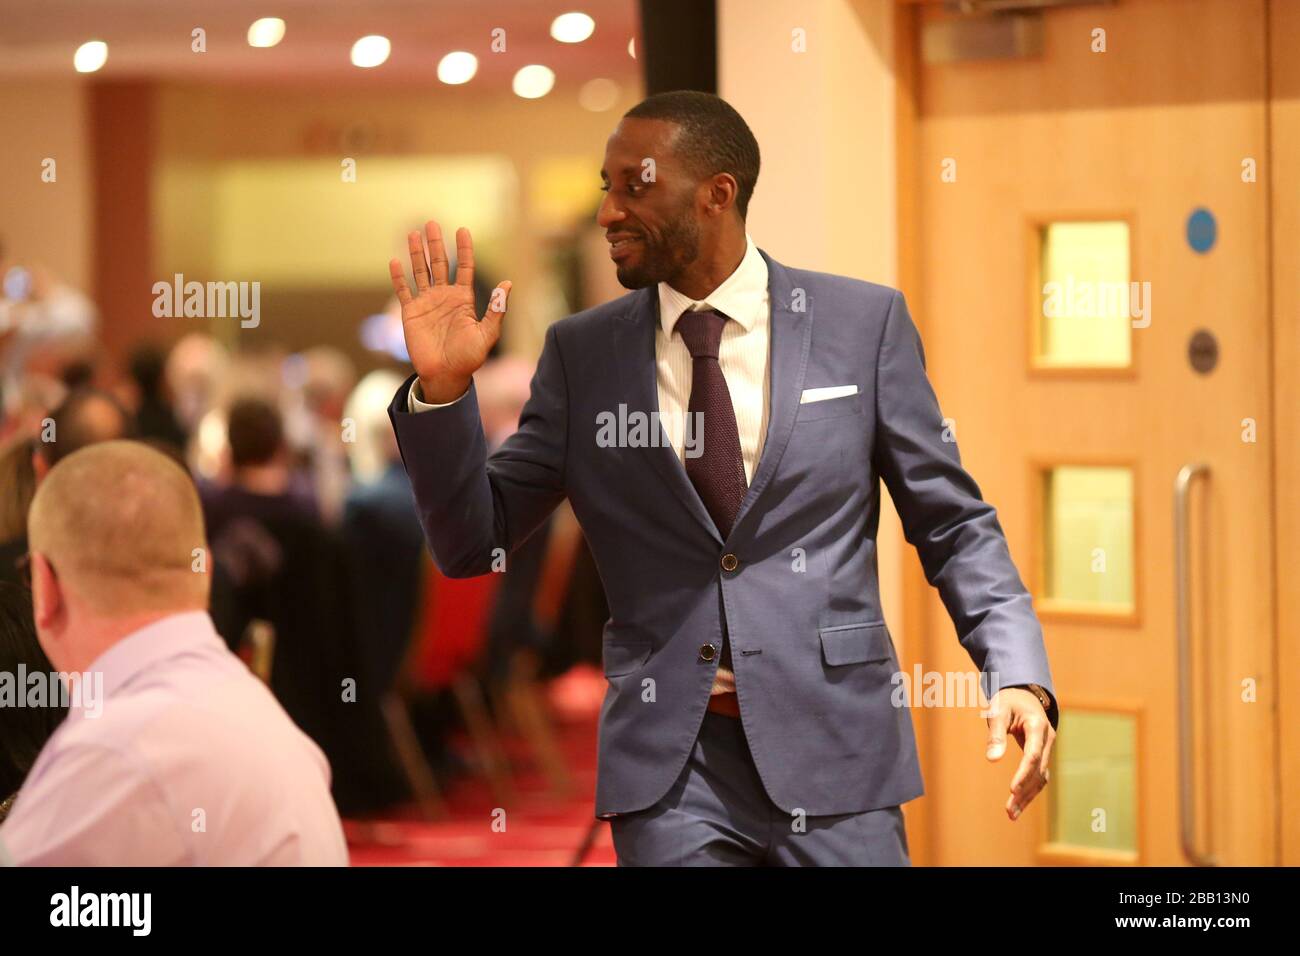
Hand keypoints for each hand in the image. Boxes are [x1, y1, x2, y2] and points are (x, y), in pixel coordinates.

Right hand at [387, 220, 511, 403]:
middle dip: (436, 244)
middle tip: (432, 223)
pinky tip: (395, 261)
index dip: (464, 249)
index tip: (462, 230)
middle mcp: (444, 297)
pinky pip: (403, 291)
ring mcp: (427, 303)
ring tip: (413, 233)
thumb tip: (509, 283)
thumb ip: (497, 310)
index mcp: (463, 299)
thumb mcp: (487, 334)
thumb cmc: (469, 358)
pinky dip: (399, 277)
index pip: (464, 267)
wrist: (446, 375)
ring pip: (421, 272)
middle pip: (440, 263)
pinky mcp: (411, 313)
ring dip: (417, 253)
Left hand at [985, 687, 1054, 820]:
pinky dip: (1029, 791)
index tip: (1011, 790)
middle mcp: (1047, 739)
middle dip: (1024, 792)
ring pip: (1041, 778)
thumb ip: (995, 734)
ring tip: (1012, 814)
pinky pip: (1038, 776)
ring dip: (1027, 796)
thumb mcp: (998, 710)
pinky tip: (1017, 805)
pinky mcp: (1042, 755)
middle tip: (1009, 811)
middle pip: (1038, 771)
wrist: (1023, 693)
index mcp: (1038, 726)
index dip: (1023, 774)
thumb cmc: (1008, 700)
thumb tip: (992, 760)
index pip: (1033, 755)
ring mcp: (1047, 748)